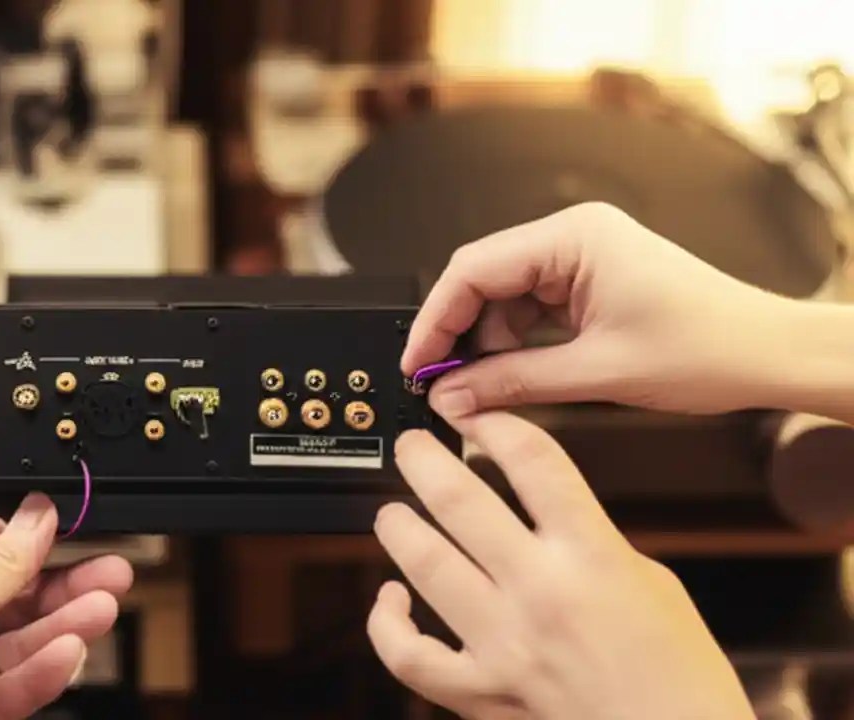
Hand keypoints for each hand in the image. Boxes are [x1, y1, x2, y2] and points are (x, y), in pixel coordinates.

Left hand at [0, 494, 132, 719]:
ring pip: (28, 639)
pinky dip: (48, 669)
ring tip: (101, 610)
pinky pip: (22, 684)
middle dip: (66, 584)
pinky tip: (69, 652)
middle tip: (111, 573)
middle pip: (20, 593)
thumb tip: (38, 514)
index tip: (72, 527)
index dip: (30, 536)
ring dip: (66, 624)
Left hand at [367, 416, 753, 719]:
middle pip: (460, 500)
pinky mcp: (480, 692)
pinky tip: (390, 598)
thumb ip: (587, 540)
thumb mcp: (651, 582)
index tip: (477, 415)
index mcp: (594, 558)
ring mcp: (504, 644)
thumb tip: (537, 514)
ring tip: (393, 510)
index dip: (496, 425)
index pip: (534, 462)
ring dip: (398, 525)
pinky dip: (386, 623)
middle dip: (424, 459)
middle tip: (413, 446)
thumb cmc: (678, 675)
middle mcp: (541, 594)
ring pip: (424, 563)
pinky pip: (409, 654)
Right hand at [401, 202, 787, 417]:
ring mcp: (580, 259)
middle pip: (482, 281)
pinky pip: (530, 311)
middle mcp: (573, 237)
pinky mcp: (587, 284)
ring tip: (478, 391)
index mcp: (574, 236)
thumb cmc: (709, 346)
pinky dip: (514, 346)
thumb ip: (512, 383)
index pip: (473, 270)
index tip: (415, 364)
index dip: (434, 321)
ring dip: (486, 346)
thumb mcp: (596, 371)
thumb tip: (452, 395)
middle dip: (457, 335)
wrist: (768, 354)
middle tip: (439, 384)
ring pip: (502, 300)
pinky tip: (506, 378)